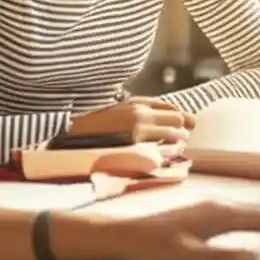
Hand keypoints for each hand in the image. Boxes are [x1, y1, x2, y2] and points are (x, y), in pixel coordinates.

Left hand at [55, 200, 259, 259]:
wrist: (121, 236)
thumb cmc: (151, 248)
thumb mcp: (189, 257)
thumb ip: (225, 257)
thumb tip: (257, 257)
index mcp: (218, 215)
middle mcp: (217, 206)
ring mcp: (209, 206)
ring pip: (249, 212)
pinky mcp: (201, 212)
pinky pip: (237, 214)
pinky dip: (254, 224)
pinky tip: (252, 235)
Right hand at [69, 97, 195, 143]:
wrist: (73, 137)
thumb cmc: (98, 125)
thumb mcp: (120, 109)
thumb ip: (142, 110)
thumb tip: (170, 117)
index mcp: (137, 103)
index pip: (172, 107)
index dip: (182, 117)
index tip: (185, 125)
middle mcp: (140, 114)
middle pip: (178, 119)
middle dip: (182, 129)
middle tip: (181, 138)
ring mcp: (138, 131)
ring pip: (175, 135)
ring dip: (178, 142)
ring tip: (174, 148)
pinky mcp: (135, 148)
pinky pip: (163, 150)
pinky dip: (167, 153)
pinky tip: (163, 157)